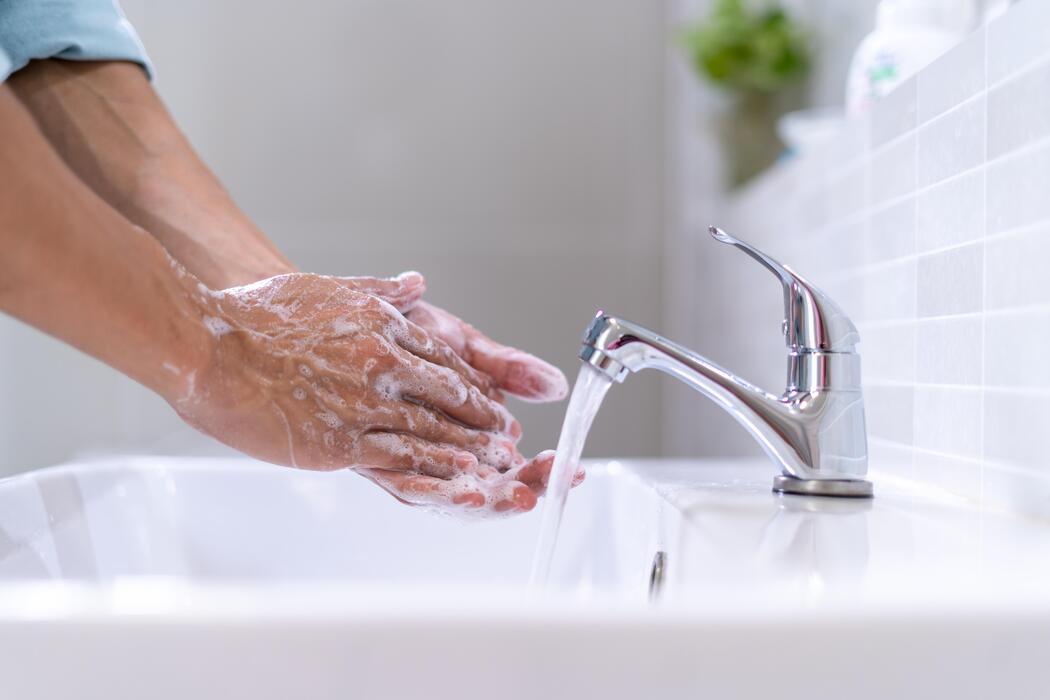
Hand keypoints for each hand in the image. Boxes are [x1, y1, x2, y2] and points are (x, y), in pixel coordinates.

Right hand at [172, 272, 555, 515]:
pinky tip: (461, 476)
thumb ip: (379, 292)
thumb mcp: (327, 288)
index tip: (490, 397)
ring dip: (472, 446)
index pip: (443, 357)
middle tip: (507, 435)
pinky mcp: (340, 441)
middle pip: (449, 394)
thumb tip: (416, 283)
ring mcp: (364, 402)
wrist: (206, 346)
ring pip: (434, 428)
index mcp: (380, 324)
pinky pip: (402, 456)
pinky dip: (437, 466)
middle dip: (483, 417)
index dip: (472, 382)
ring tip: (498, 461)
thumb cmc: (254, 315)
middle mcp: (382, 362)